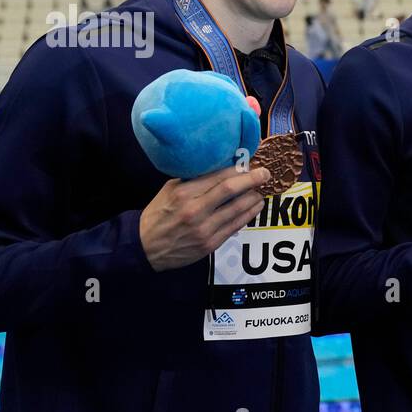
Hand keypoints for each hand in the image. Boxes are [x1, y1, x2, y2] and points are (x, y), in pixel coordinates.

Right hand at [139, 164, 271, 271]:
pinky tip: (255, 206)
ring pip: (238, 209)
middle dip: (252, 180)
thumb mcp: (169, 190)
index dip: (238, 169)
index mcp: (183, 193)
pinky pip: (235, 226)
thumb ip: (193, 180)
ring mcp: (204, 229)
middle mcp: (194, 210)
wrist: (146, 247)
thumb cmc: (158, 215)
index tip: (250, 164)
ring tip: (261, 190)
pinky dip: (248, 214)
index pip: (217, 177)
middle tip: (265, 173)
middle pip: (231, 190)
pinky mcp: (210, 244)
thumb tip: (220, 168)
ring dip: (254, 197)